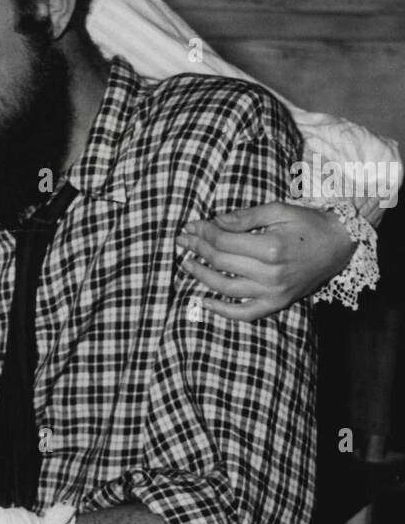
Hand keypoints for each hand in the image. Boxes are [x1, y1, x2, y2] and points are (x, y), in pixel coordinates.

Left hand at [177, 202, 354, 320]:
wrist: (340, 244)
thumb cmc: (309, 223)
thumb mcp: (279, 210)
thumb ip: (245, 217)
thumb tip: (214, 222)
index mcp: (270, 247)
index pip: (223, 241)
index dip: (203, 232)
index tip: (190, 226)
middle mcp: (271, 273)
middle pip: (221, 262)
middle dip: (197, 249)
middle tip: (183, 240)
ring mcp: (274, 292)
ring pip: (226, 288)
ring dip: (202, 276)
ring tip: (187, 264)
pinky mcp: (278, 303)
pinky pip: (245, 313)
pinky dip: (222, 311)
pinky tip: (204, 301)